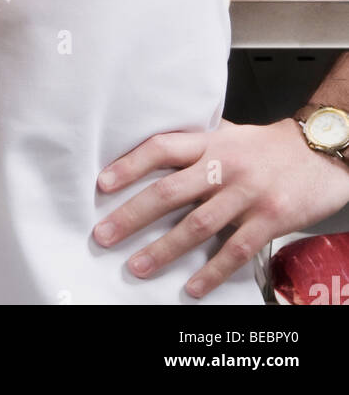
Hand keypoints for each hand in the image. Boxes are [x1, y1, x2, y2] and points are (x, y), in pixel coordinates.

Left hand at [92, 117, 348, 297]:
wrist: (319, 152)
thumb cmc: (268, 146)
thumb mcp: (228, 134)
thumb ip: (196, 143)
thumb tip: (154, 153)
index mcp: (210, 142)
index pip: (161, 148)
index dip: (130, 165)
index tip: (102, 184)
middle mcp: (224, 166)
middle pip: (169, 191)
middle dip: (132, 215)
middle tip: (104, 235)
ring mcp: (247, 194)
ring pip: (197, 225)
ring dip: (163, 250)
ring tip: (137, 266)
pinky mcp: (269, 219)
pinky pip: (235, 250)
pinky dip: (212, 272)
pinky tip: (192, 288)